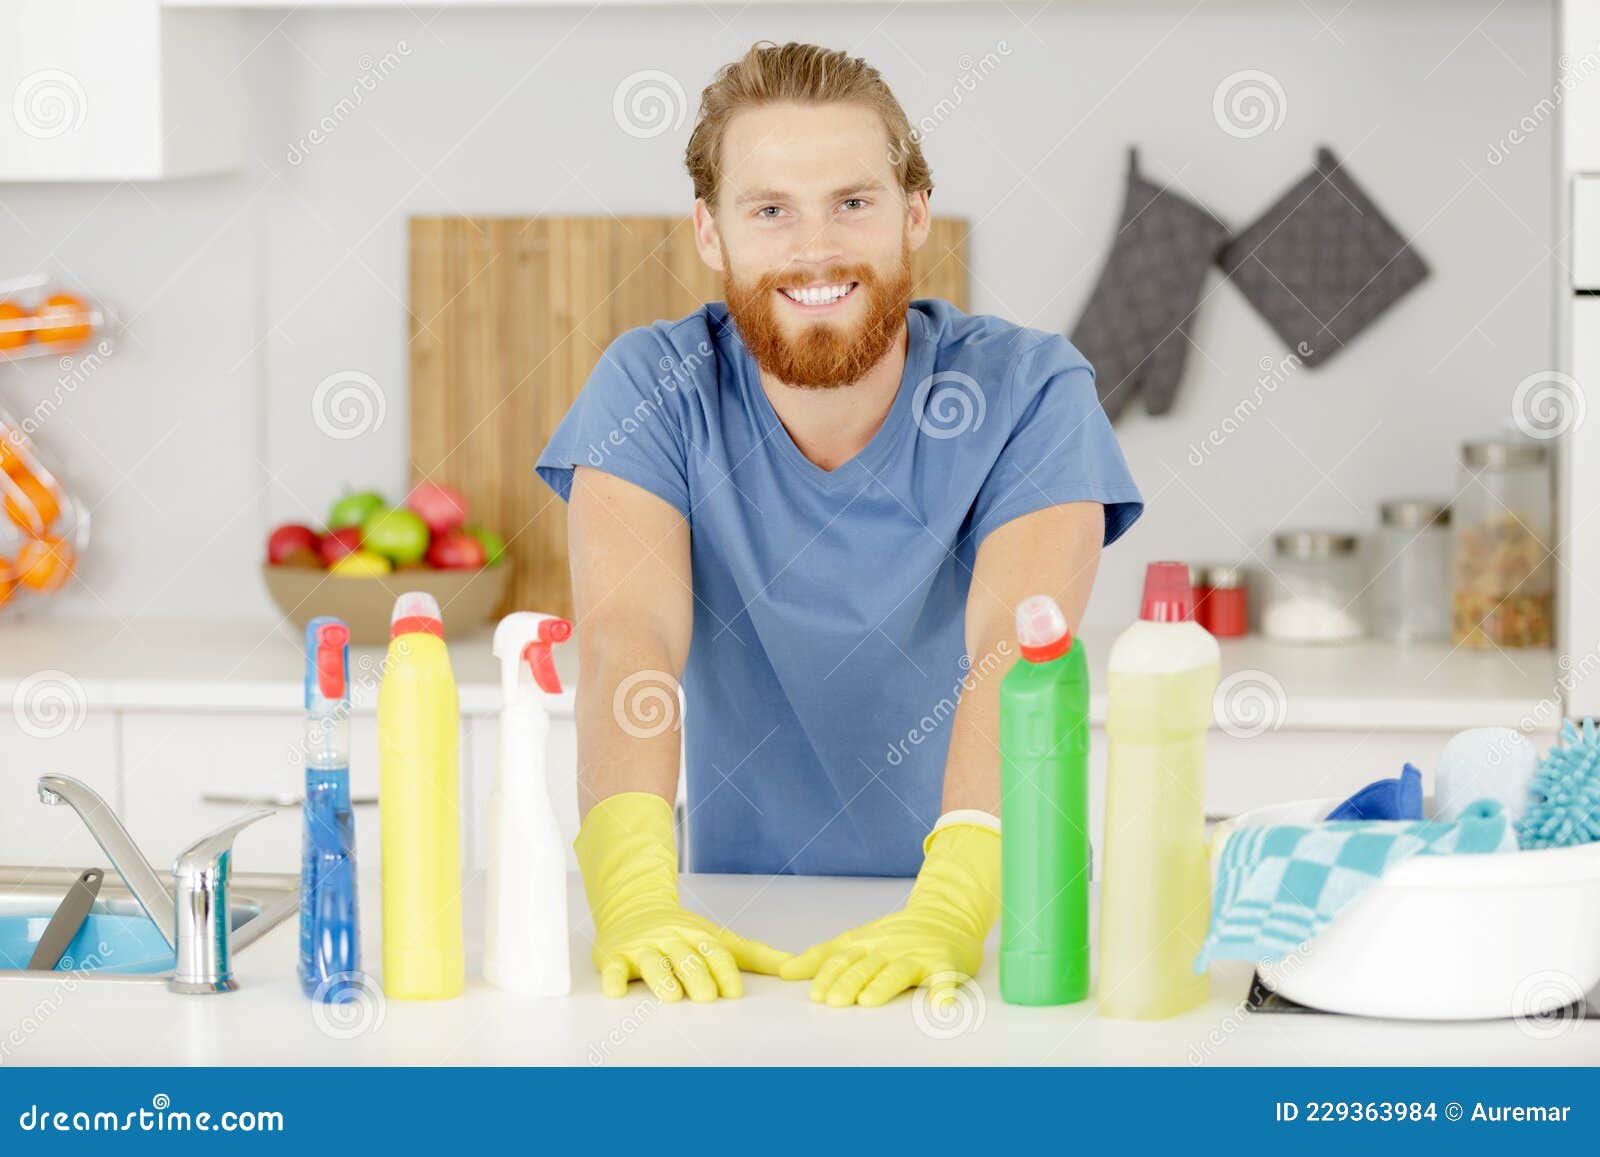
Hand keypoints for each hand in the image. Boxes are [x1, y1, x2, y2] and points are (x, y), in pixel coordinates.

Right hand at [590, 900, 788, 1002]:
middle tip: (705, 997)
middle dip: (696, 977)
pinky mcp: (614, 955)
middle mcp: (671, 939)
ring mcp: (642, 946)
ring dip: (661, 979)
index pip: (715, 953)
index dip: (724, 972)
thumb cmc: (682, 932)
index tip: (733, 993)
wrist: (632, 907)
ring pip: (652, 963)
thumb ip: (754, 955)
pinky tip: (616, 991)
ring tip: (671, 997)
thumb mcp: (718, 938)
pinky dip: (613, 978)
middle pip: (686, 959)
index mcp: (699, 936)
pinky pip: (612, 966)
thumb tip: (793, 967)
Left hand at [779, 821, 999, 1006]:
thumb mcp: (856, 942)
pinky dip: (943, 990)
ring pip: (899, 971)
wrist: (946, 916)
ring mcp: (918, 955)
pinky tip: (941, 1006)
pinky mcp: (946, 962)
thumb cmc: (896, 937)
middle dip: (849, 982)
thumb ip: (821, 958)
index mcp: (865, 944)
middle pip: (867, 965)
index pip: (843, 958)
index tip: (816, 995)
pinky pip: (945, 977)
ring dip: (884, 985)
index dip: (829, 975)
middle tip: (835, 1002)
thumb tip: (783, 972)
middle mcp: (889, 948)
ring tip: (869, 1001)